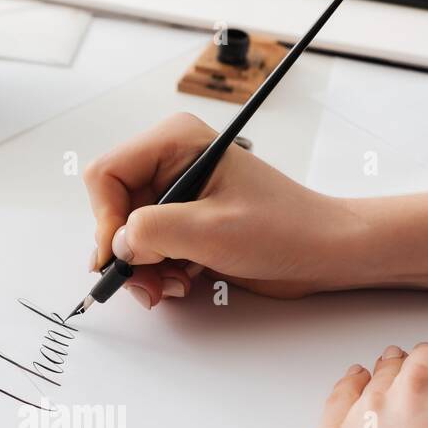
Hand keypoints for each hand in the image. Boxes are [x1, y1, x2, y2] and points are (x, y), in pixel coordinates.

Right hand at [82, 112, 362, 307]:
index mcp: (176, 142)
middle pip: (113, 209)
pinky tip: (183, 281)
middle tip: (148, 283)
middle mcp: (171, 163)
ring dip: (143, 269)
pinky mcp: (184, 223)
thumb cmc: (285, 228)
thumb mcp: (212, 231)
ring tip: (172, 286)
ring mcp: (176, 195)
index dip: (105, 219)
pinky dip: (157, 272)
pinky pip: (147, 249)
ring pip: (126, 235)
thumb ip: (154, 232)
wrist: (322, 252)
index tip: (121, 255)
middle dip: (126, 252)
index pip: (106, 174)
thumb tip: (117, 245)